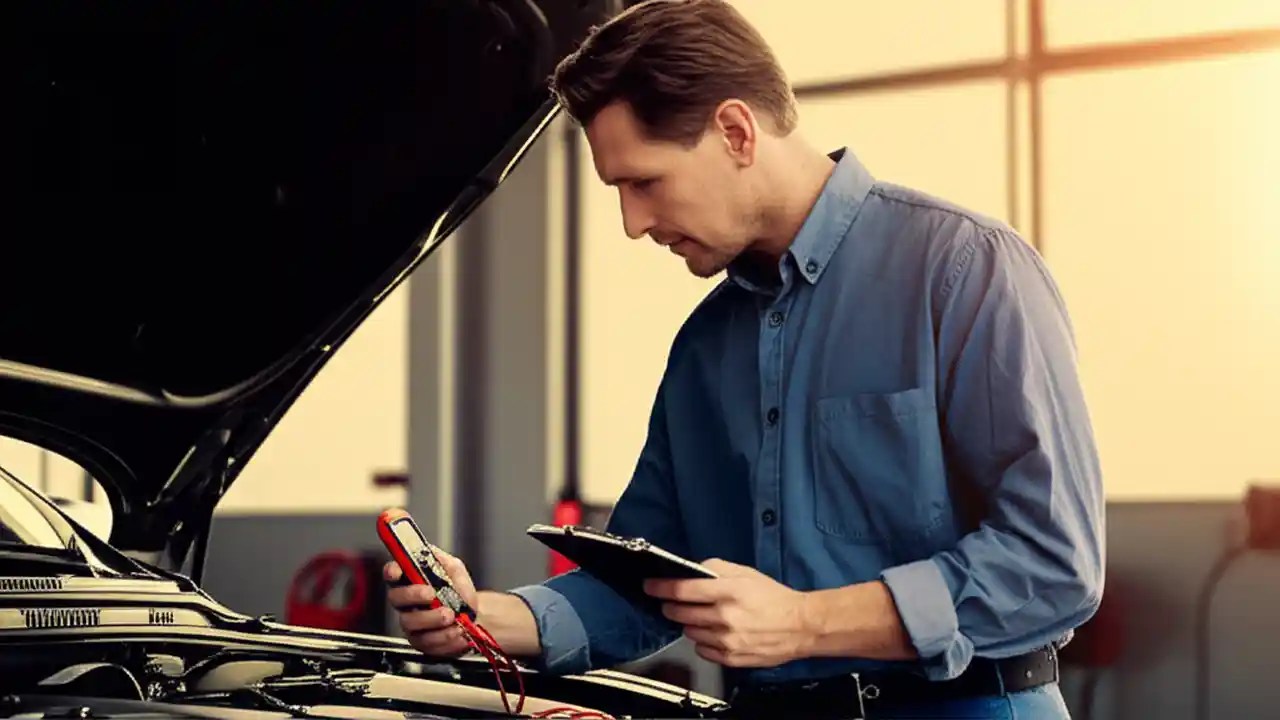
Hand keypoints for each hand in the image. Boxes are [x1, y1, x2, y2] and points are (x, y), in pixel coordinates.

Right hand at [384, 546, 479, 657]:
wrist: (475, 616)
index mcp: (410, 580)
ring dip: (433, 619)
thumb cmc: (460, 591)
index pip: (392, 573)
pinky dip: (444, 637)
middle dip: (413, 595)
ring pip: (410, 622)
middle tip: (433, 595)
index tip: (398, 571)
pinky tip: (456, 631)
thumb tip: (429, 552)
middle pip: (396, 598)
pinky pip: (426, 642)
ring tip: (452, 616)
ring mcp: (412, 623)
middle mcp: (406, 603)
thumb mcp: (454, 569)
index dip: (391, 571)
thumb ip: (441, 561)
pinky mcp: (421, 642)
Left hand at [643, 559, 811, 667]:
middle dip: (671, 607)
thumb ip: (717, 568)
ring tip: (701, 618)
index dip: (661, 587)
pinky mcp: (731, 658)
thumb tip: (693, 570)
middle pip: (681, 613)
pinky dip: (702, 642)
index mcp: (728, 592)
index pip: (683, 589)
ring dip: (689, 625)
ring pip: (689, 633)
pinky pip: (702, 650)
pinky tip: (713, 633)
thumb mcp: (747, 573)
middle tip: (672, 603)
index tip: (650, 586)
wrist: (800, 626)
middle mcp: (724, 617)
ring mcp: (727, 641)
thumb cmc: (773, 597)